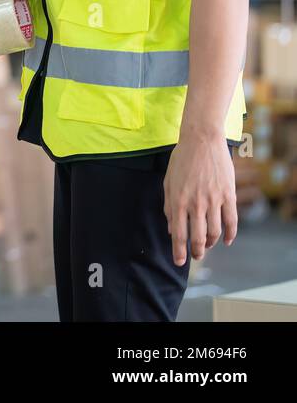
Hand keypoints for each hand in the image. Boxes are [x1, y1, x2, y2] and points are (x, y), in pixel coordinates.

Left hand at [164, 132, 236, 266]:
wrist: (201, 141)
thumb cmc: (181, 160)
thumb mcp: (168, 182)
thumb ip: (169, 207)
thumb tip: (171, 229)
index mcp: (178, 201)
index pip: (178, 234)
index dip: (178, 251)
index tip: (179, 261)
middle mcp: (196, 203)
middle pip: (198, 237)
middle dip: (196, 252)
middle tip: (196, 257)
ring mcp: (214, 200)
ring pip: (215, 232)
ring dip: (211, 243)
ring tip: (207, 245)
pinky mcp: (228, 195)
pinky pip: (232, 221)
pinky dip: (230, 235)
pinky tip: (227, 240)